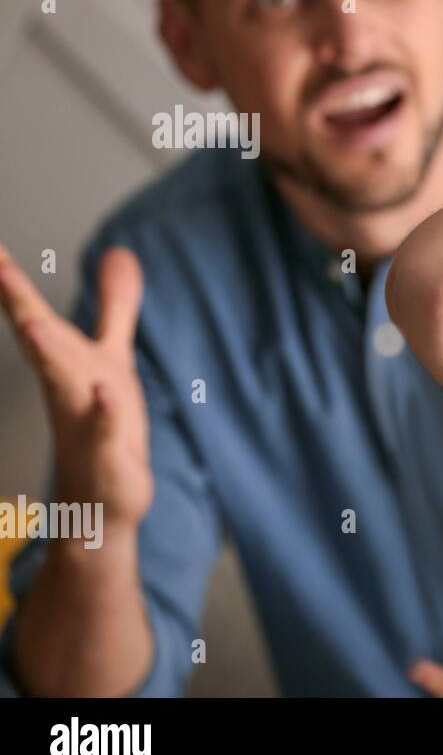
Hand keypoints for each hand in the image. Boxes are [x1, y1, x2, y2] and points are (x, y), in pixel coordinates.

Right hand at [0, 243, 151, 527]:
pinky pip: (106, 433)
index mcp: (67, 363)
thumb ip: (114, 307)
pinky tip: (106, 391)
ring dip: (50, 357)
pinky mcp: (110, 456)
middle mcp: (68, 388)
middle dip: (19, 305)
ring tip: (34, 327)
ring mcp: (85, 423)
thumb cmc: (102, 425)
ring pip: (66, 386)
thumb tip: (118, 252)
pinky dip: (105, 413)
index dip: (12, 281)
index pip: (35, 316)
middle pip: (42, 342)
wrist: (102, 502)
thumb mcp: (112, 357)